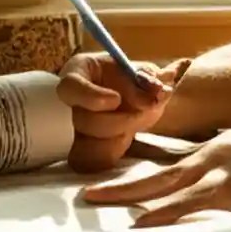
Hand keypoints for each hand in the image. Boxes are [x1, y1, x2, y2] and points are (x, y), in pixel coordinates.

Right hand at [56, 52, 191, 172]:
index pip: (70, 88)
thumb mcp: (140, 71)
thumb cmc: (129, 78)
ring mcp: (73, 131)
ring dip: (122, 136)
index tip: (116, 100)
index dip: (92, 97)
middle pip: (85, 122)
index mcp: (77, 74)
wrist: (131, 98)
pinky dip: (118, 149)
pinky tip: (128, 136)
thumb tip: (162, 87)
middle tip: (148, 108)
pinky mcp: (83, 151)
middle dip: (122, 120)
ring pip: (89, 145)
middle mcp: (69, 104)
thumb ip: (149, 78)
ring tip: (139, 120)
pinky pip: (97, 160)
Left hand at [80, 129, 230, 226]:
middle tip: (91, 193)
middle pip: (161, 170)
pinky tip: (141, 223)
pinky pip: (185, 203)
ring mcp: (222, 167)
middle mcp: (218, 150)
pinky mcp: (229, 187)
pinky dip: (160, 213)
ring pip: (165, 184)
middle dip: (124, 183)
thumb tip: (212, 196)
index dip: (147, 172)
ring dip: (130, 195)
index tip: (121, 179)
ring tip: (100, 204)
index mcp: (224, 146)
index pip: (177, 161)